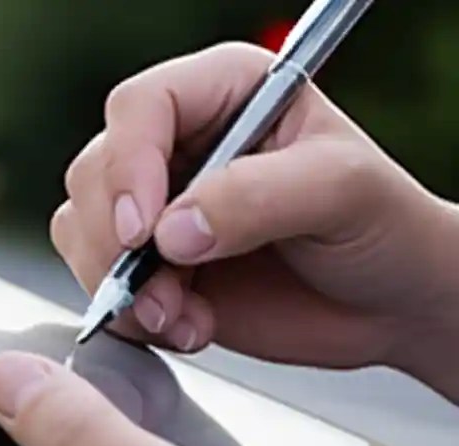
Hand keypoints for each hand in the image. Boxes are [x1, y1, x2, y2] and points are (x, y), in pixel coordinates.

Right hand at [53, 42, 458, 399]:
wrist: (390, 305)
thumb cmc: (383, 226)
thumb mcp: (341, 190)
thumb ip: (256, 198)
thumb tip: (172, 231)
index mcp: (223, 94)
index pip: (140, 108)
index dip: (129, 166)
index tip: (145, 228)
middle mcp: (178, 145)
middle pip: (95, 174)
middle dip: (118, 242)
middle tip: (164, 283)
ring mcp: (159, 209)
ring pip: (82, 232)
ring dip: (123, 286)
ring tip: (185, 314)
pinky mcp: (150, 266)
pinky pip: (99, 284)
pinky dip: (133, 317)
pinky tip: (190, 325)